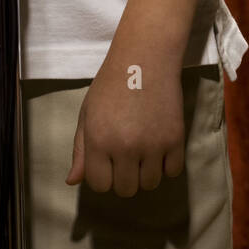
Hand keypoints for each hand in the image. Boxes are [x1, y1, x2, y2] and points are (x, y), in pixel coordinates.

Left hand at [65, 46, 185, 196]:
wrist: (144, 58)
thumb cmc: (110, 84)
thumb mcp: (87, 113)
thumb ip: (80, 149)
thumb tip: (73, 181)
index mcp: (98, 140)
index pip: (99, 185)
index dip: (102, 176)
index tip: (107, 162)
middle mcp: (125, 147)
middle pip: (126, 190)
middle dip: (124, 177)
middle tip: (126, 156)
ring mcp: (152, 145)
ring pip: (150, 184)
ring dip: (146, 173)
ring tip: (143, 151)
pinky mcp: (175, 139)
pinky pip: (172, 172)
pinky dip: (167, 165)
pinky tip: (159, 147)